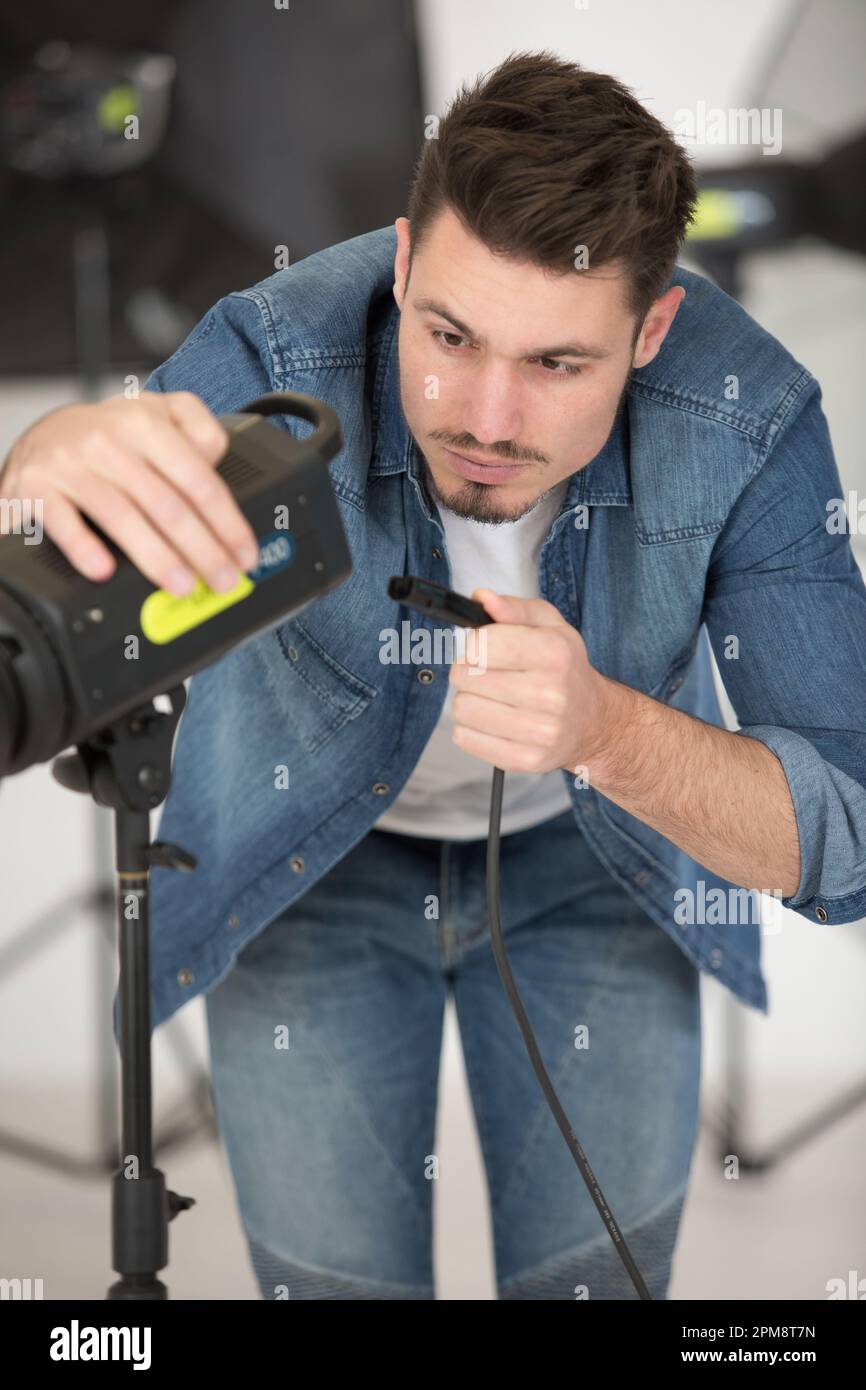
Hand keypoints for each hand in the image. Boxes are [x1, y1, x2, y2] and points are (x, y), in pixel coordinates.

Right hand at [0, 391, 259, 595]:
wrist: (41, 435)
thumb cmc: (110, 437)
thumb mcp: (158, 416)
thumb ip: (198, 434)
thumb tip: (221, 472)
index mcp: (146, 423)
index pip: (198, 479)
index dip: (227, 523)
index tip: (244, 554)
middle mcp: (108, 439)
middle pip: (166, 503)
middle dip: (202, 549)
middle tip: (222, 580)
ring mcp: (70, 463)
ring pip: (122, 515)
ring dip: (156, 557)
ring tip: (180, 585)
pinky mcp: (35, 485)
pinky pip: (62, 521)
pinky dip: (84, 547)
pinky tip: (105, 570)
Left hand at [449, 587, 611, 775]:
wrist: (593, 722)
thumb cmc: (565, 669)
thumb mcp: (549, 626)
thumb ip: (513, 608)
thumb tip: (482, 598)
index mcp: (554, 654)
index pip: (481, 644)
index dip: (475, 643)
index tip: (484, 647)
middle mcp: (550, 693)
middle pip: (465, 676)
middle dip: (468, 671)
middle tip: (487, 674)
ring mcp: (539, 731)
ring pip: (462, 708)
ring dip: (469, 700)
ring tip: (491, 698)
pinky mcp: (525, 759)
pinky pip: (466, 738)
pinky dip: (471, 728)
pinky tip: (493, 720)